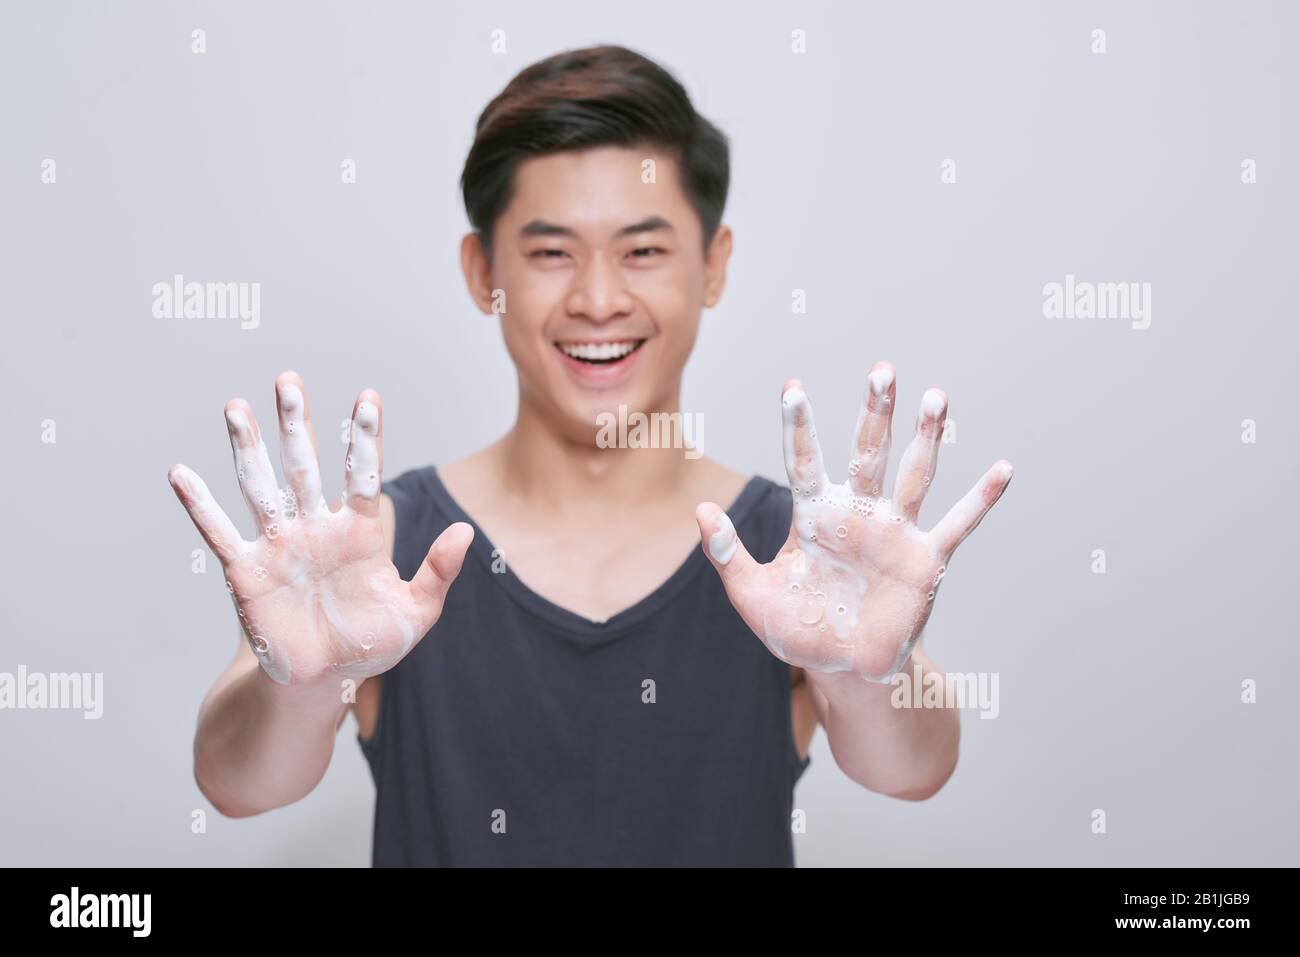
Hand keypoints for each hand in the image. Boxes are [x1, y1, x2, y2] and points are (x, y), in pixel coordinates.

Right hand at [167, 371, 472, 686]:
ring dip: (248, 448)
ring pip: (260, 486)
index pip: (362, 475)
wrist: (325, 681)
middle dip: (296, 424)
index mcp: (359, 532)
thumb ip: (439, 572)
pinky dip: (199, 505)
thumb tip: (465, 531)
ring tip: (235, 406)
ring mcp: (280, 545)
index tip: (368, 397)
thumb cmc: (371, 643)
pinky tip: (179, 472)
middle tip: (288, 379)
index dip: (364, 438)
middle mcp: (316, 528)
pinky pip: (219, 533)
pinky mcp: (246, 570)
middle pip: (305, 466)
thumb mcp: (416, 612)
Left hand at [696, 362, 1011, 682]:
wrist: (843, 670)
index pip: (804, 461)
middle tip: (882, 368)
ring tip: (938, 396)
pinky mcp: (925, 561)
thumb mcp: (753, 595)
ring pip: (915, 475)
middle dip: (875, 411)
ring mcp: (895, 534)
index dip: (798, 426)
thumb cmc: (797, 629)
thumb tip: (700, 511)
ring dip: (928, 437)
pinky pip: (957, 525)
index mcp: (815, 517)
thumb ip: (726, 554)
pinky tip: (1003, 468)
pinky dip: (981, 499)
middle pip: (869, 452)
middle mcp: (858, 514)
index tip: (792, 386)